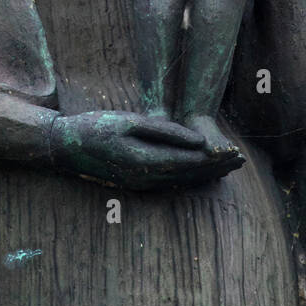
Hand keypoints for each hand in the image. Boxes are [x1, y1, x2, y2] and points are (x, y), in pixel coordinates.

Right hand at [50, 110, 242, 190]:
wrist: (64, 146)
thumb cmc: (95, 127)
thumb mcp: (130, 121)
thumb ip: (165, 131)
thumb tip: (198, 140)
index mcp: (146, 162)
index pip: (191, 162)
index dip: (216, 158)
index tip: (236, 152)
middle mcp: (146, 179)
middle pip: (190, 175)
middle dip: (217, 168)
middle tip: (241, 162)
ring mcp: (140, 184)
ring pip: (182, 181)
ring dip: (206, 175)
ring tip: (228, 168)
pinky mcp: (136, 183)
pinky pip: (170, 183)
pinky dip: (189, 178)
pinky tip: (200, 174)